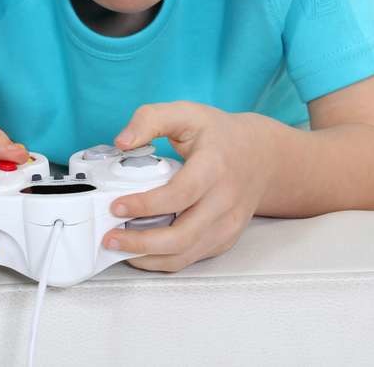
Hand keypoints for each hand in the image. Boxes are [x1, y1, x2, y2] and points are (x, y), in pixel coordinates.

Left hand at [104, 102, 272, 272]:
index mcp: (214, 167)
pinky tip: (141, 250)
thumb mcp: (186, 112)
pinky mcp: (225, 239)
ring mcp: (227, 224)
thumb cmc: (220, 135)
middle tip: (110, 237)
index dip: (146, 205)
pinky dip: (163, 259)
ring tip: (119, 247)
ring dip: (148, 257)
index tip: (117, 206)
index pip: (180, 195)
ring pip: (185, 254)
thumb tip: (122, 141)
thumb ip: (150, 119)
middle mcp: (224, 201)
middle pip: (183, 235)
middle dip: (141, 243)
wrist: (263, 157)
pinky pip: (192, 257)